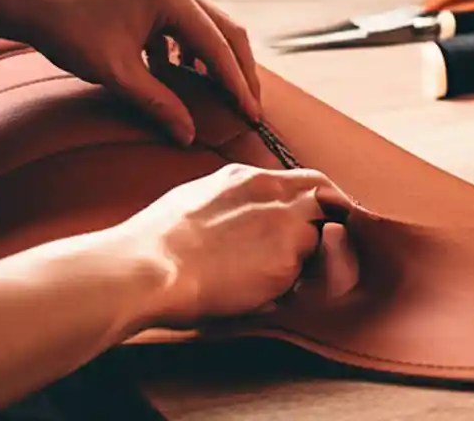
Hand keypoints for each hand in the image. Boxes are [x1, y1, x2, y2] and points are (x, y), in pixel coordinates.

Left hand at [7, 0, 260, 143]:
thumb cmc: (68, 29)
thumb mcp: (116, 72)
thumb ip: (157, 102)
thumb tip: (188, 134)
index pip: (218, 47)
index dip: (238, 85)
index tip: (252, 115)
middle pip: (224, 31)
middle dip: (238, 70)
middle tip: (249, 106)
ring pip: (204, 27)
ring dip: (213, 60)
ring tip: (218, 95)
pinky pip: (181, 23)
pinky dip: (188, 49)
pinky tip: (182, 72)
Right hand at [105, 164, 357, 329]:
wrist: (146, 267)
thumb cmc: (154, 244)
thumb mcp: (193, 201)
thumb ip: (226, 203)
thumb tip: (234, 220)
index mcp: (244, 177)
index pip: (304, 180)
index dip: (313, 203)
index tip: (308, 225)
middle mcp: (270, 191)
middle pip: (326, 197)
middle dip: (327, 222)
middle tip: (315, 251)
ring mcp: (283, 221)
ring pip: (320, 236)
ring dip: (309, 258)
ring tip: (280, 279)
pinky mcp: (287, 256)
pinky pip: (309, 271)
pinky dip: (297, 285)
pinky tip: (267, 295)